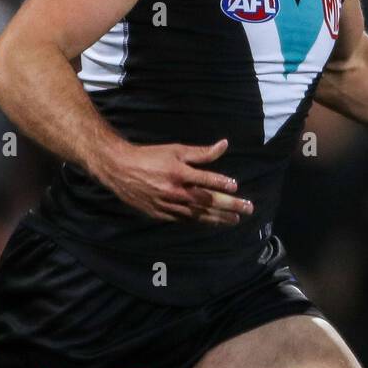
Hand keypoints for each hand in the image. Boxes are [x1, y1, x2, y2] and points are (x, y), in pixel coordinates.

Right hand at [93, 137, 253, 223]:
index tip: (236, 186)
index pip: (205, 180)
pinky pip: (185, 220)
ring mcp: (168, 205)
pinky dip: (200, 221)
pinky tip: (213, 222)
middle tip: (247, 209)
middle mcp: (175, 192)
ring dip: (219, 218)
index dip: (222, 183)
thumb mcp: (176, 150)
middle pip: (207, 201)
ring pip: (198, 215)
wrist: (120, 170)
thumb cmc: (150, 156)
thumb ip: (201, 152)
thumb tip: (224, 145)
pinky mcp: (161, 214)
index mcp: (178, 173)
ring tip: (235, 220)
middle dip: (230, 205)